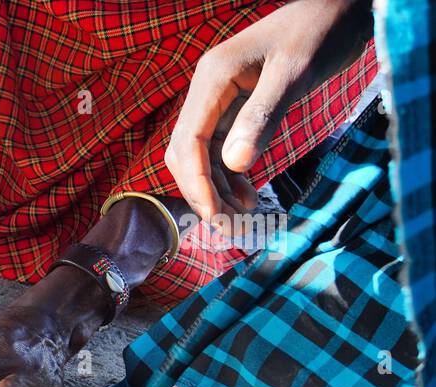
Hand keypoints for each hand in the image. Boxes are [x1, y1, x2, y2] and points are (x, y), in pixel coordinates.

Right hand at [164, 0, 371, 221]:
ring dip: (216, 187)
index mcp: (213, 78)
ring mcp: (221, 99)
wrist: (339, 9)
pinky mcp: (238, 108)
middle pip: (187, 152)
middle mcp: (209, 90)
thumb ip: (263, 116)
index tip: (213, 213)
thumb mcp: (294, 72)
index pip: (188, 140)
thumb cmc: (319, 32)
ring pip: (203, 155)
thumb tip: (234, 165)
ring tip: (243, 213)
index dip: (196, 181)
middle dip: (202, 189)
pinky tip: (249, 193)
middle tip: (226, 224)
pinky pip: (222, 149)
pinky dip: (231, 175)